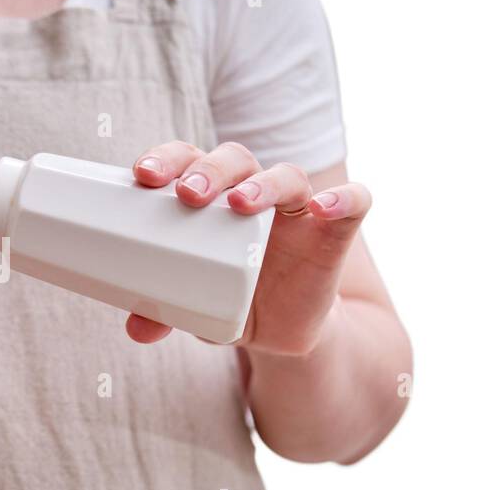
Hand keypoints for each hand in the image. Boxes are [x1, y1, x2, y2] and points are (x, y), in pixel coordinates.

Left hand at [127, 140, 370, 354]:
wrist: (283, 331)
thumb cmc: (233, 301)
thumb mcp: (197, 310)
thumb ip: (167, 312)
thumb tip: (136, 329)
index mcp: (212, 198)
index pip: (189, 160)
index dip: (168, 158)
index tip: (143, 174)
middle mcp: (253, 192)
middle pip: (235, 160)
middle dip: (209, 169)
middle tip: (187, 194)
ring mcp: (296, 208)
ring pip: (286, 175)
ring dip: (263, 184)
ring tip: (240, 203)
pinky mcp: (334, 230)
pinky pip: (352, 201)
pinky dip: (342, 198)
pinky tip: (322, 208)